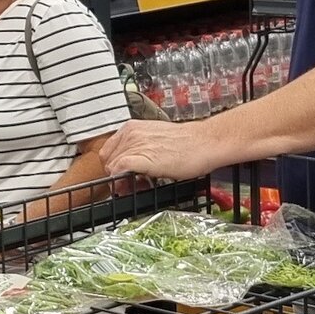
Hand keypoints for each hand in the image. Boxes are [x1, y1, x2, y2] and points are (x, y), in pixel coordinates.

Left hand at [100, 119, 227, 183]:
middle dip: (117, 176)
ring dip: (122, 181)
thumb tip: (128, 167)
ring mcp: (136, 144)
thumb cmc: (187, 144)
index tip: (122, 176)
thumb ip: (139, 150)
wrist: (205, 142)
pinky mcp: (142, 157)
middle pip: (108, 160)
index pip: (109, 151)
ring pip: (112, 167)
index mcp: (132, 128)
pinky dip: (122, 180)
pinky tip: (138, 185)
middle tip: (131, 184)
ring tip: (140, 185)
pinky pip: (119, 169)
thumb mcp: (155, 141)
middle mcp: (131, 133)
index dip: (114, 167)